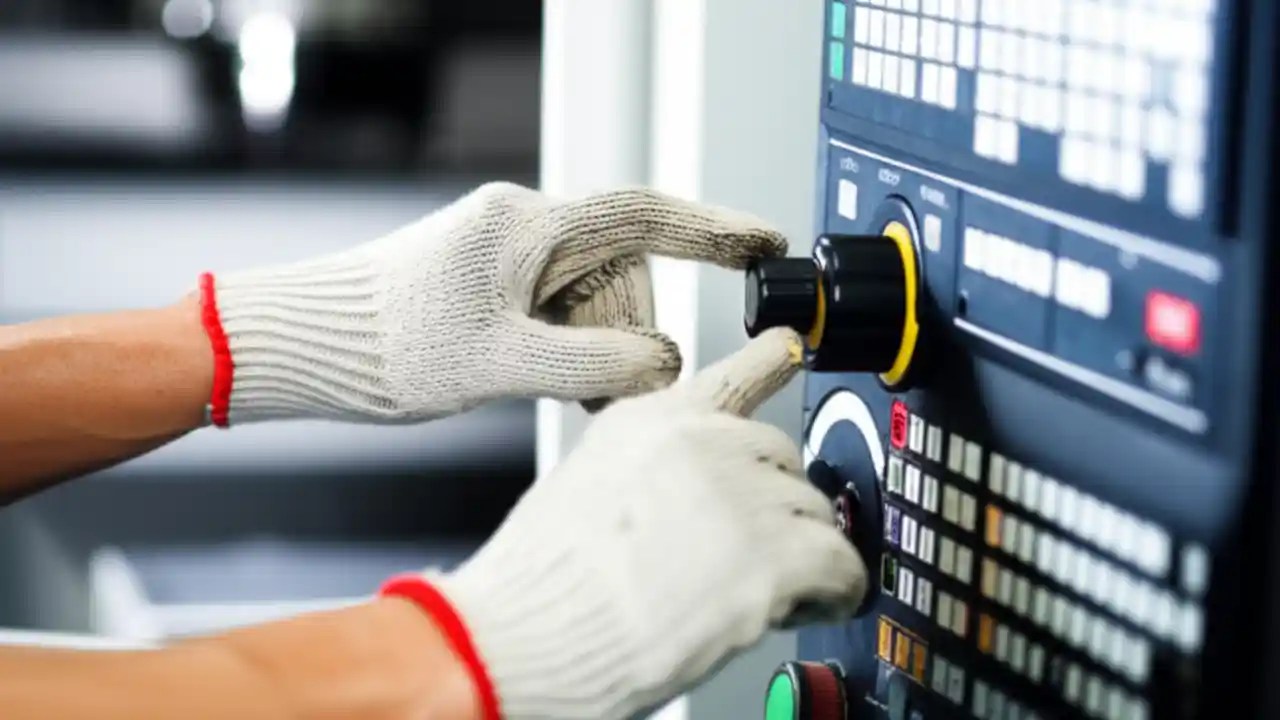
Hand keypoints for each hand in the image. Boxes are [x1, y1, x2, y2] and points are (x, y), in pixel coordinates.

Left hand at [204, 182, 786, 423]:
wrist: (307, 346)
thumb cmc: (385, 346)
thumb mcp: (502, 364)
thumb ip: (595, 365)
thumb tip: (666, 362)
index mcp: (527, 227)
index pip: (642, 214)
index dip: (714, 229)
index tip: (765, 244)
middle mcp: (522, 229)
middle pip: (620, 274)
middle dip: (629, 337)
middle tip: (612, 400)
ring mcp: (505, 257)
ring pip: (592, 301)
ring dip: (597, 354)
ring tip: (566, 401)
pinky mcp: (492, 283)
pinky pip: (559, 312)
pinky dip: (569, 353)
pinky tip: (549, 387)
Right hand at [417, 328, 868, 719]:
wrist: (526, 639)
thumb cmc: (540, 584)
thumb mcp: (586, 486)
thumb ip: (654, 468)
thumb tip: (698, 494)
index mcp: (651, 419)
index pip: (734, 372)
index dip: (769, 361)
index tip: (789, 348)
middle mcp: (703, 442)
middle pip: (781, 455)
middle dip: (771, 504)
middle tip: (743, 552)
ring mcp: (742, 495)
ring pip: (814, 512)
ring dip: (800, 551)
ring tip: (761, 590)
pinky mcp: (774, 557)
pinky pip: (841, 565)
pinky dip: (834, 591)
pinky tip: (811, 604)